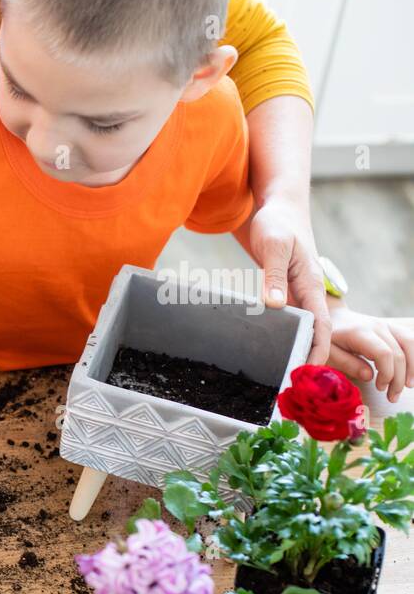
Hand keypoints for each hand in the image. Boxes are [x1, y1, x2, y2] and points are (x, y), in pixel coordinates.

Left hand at [246, 196, 330, 363]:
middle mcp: (307, 291)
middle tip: (293, 383)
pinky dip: (284, 336)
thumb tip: (276, 304)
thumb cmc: (277, 223)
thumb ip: (273, 275)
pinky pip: (288, 319)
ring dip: (295, 350)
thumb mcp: (273, 245)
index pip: (321, 323)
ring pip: (301, 328)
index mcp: (310, 283)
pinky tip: (272, 352)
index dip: (319, 348)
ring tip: (283, 375)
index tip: (311, 369)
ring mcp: (297, 293)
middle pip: (314, 331)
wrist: (278, 210)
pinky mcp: (285, 292)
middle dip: (308, 357)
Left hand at [327, 307, 413, 402]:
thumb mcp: (329, 353)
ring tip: (408, 387)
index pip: (384, 353)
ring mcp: (387, 325)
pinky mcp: (393, 328)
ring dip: (412, 367)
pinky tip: (411, 373)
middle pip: (398, 353)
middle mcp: (378, 326)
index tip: (380, 388)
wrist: (334, 317)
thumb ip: (347, 364)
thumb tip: (369, 376)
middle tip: (392, 397)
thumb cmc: (329, 339)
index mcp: (360, 333)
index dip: (387, 373)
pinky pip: (410, 340)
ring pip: (410, 344)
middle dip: (398, 378)